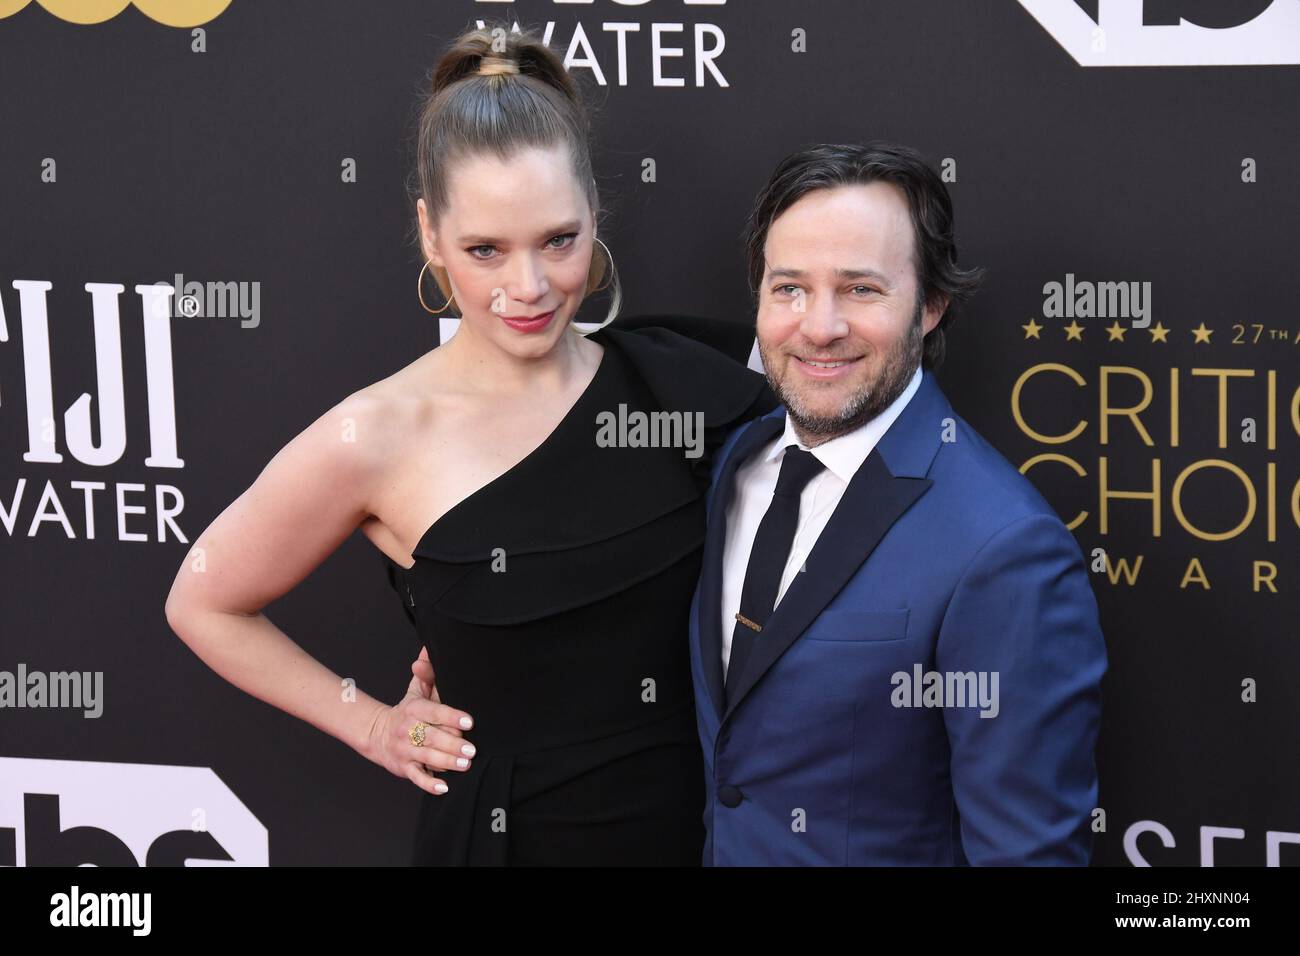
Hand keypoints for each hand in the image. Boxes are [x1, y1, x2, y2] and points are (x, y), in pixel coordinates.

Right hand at [364, 646, 474, 795]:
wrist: (376, 733)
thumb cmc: (406, 711)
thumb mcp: (415, 691)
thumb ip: (427, 674)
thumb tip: (429, 648)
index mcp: (413, 709)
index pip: (434, 712)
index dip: (451, 717)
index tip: (469, 722)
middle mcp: (407, 730)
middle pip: (432, 737)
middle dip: (452, 744)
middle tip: (472, 749)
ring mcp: (405, 750)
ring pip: (427, 757)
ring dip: (447, 762)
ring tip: (466, 764)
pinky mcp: (403, 768)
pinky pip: (417, 777)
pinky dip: (430, 783)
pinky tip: (444, 787)